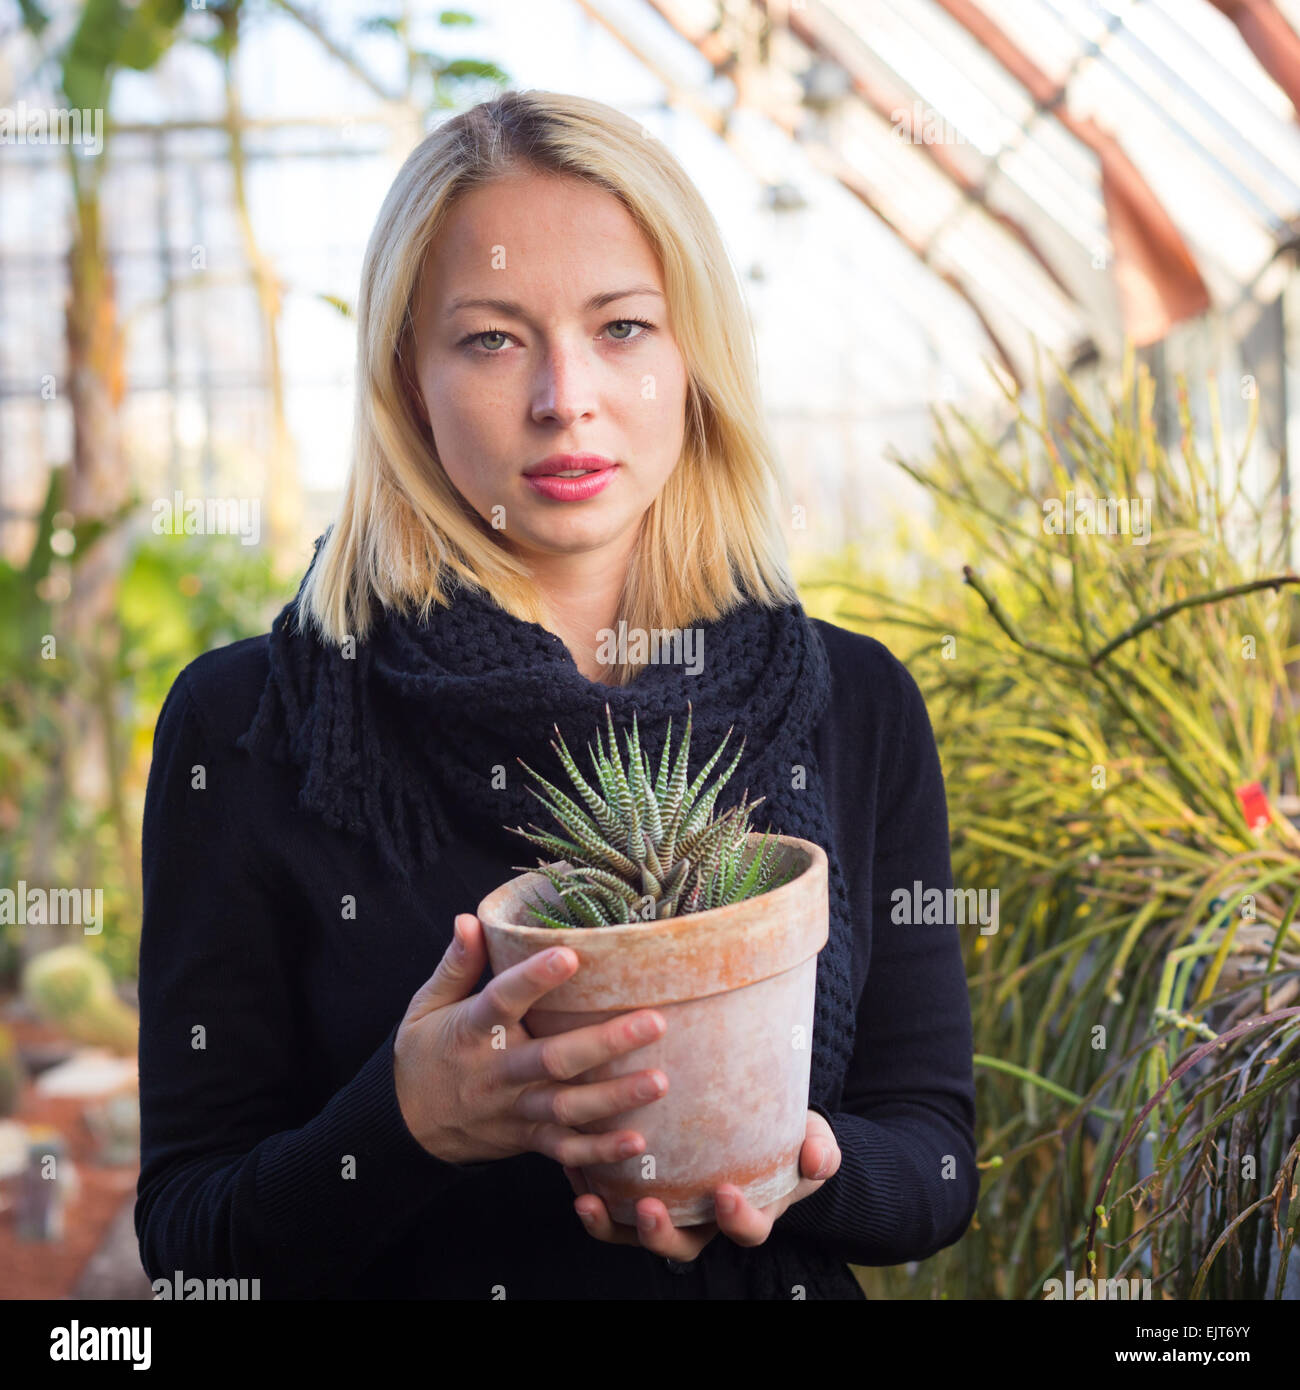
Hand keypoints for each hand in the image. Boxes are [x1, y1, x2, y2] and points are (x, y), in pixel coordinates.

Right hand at [393, 913, 669, 1165]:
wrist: (406, 1127)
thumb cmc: (426, 1052)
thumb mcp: (427, 1005)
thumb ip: (456, 965)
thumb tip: (470, 919)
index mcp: (471, 1031)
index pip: (503, 999)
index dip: (534, 978)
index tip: (570, 954)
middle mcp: (497, 1072)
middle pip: (553, 1060)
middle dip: (605, 1044)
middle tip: (655, 1022)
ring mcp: (514, 1110)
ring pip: (568, 1107)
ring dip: (615, 1097)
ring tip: (660, 1081)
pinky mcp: (526, 1140)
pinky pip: (565, 1151)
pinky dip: (600, 1152)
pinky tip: (637, 1141)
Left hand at [564, 1109, 840, 1260]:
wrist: (760, 1123)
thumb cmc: (788, 1136)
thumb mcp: (812, 1139)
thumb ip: (819, 1150)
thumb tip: (817, 1160)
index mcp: (749, 1211)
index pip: (747, 1229)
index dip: (738, 1220)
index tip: (726, 1194)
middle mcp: (704, 1220)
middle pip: (680, 1246)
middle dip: (661, 1234)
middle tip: (648, 1208)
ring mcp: (670, 1208)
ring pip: (635, 1232)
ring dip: (610, 1222)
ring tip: (588, 1199)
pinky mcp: (638, 1189)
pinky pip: (608, 1204)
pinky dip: (589, 1190)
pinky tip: (571, 1168)